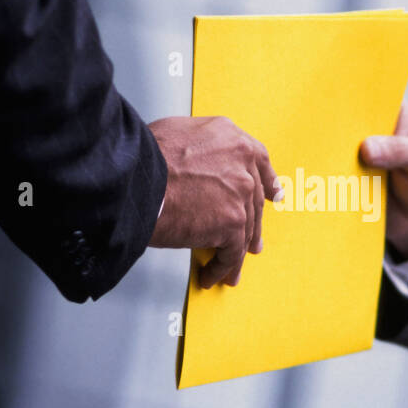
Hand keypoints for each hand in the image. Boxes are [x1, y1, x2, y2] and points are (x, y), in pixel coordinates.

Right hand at [148, 116, 281, 287]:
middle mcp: (241, 162)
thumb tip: (199, 164)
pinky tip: (211, 275)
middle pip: (253, 199)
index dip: (266, 181)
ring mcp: (240, 193)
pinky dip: (222, 267)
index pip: (258, 160)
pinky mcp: (232, 222)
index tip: (273, 195)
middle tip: (252, 242)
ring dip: (236, 252)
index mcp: (230, 138)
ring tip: (228, 270)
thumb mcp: (178, 132)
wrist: (133, 180)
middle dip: (252, 224)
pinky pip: (231, 252)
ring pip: (245, 229)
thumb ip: (201, 147)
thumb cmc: (143, 158)